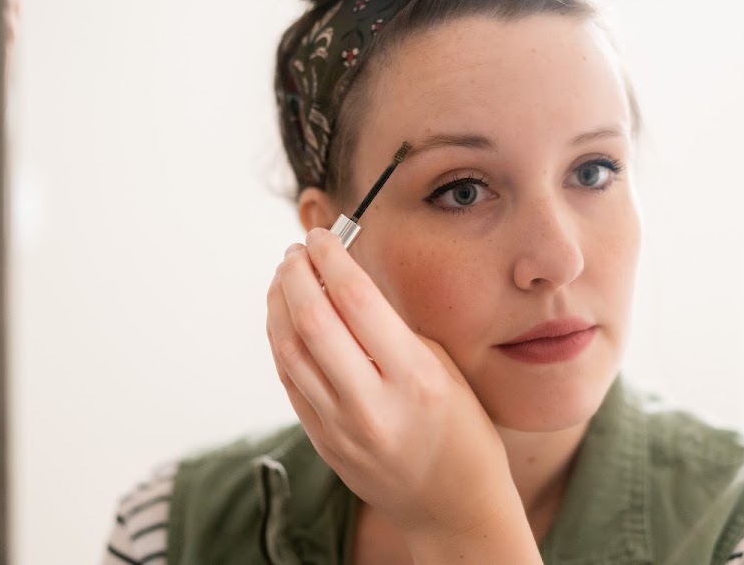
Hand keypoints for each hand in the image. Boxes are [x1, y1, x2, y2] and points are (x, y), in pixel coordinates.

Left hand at [265, 228, 527, 544]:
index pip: (357, 301)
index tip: (321, 237)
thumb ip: (396, 332)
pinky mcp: (323, 443)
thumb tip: (348, 283)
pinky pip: (290, 380)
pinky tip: (284, 318)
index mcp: (415, 378)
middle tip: (295, 251)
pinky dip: (281, 341)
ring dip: (279, 305)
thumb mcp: (445, 371)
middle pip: (313, 322)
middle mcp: (373, 404)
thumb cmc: (463, 432)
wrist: (455, 507)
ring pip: (289, 351)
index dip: (332, 260)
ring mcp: (341, 428)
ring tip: (284, 277)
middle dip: (296, 276)